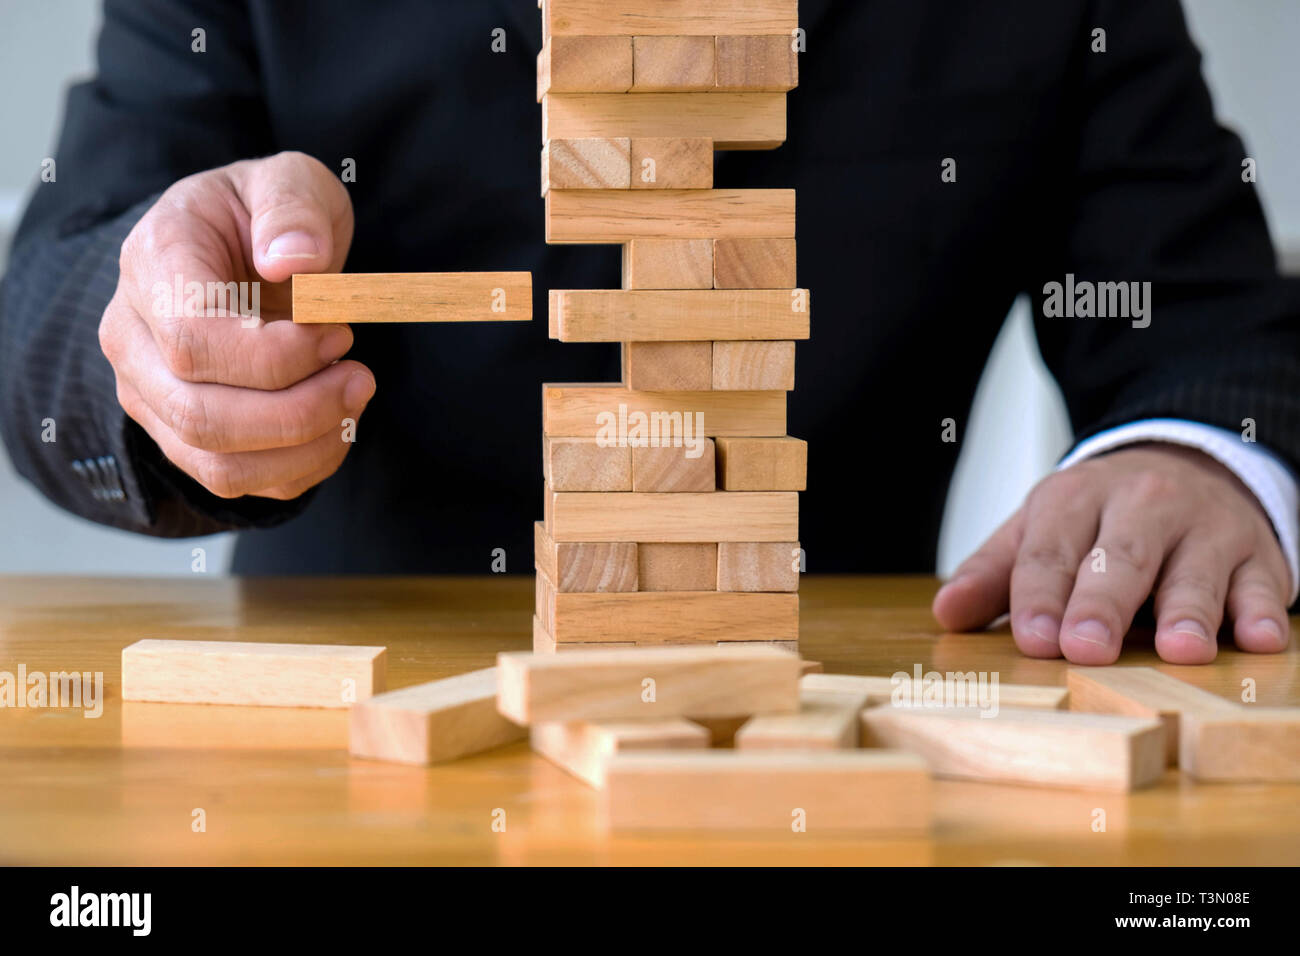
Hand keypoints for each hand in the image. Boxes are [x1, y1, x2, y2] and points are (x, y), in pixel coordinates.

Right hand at [99, 151, 371, 499]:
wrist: (239, 250)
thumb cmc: (264, 217)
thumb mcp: (289, 182)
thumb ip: (293, 209)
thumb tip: (295, 260)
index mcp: (153, 266)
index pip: (195, 341)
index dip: (278, 356)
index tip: (338, 332)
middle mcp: (133, 339)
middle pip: (201, 416)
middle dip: (300, 411)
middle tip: (361, 376)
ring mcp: (151, 394)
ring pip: (217, 464)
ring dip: (305, 446)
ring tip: (354, 397)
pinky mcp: (183, 435)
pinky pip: (238, 481)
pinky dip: (302, 467)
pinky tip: (339, 424)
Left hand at [932, 444, 1291, 663]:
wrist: (1187, 464)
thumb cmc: (1098, 518)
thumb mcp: (1038, 529)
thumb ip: (993, 573)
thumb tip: (946, 613)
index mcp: (1075, 499)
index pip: (1051, 550)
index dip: (1040, 596)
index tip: (1032, 639)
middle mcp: (1142, 505)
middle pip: (1120, 558)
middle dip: (1101, 604)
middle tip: (1086, 650)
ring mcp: (1204, 528)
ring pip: (1193, 570)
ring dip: (1187, 610)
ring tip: (1179, 650)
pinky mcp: (1256, 554)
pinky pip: (1262, 582)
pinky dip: (1261, 609)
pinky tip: (1257, 637)